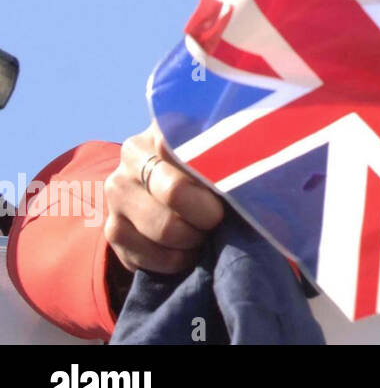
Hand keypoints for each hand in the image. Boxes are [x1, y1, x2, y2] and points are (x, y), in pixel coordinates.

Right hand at [104, 123, 224, 274]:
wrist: (181, 199)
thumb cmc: (219, 173)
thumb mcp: (229, 155)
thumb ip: (235, 156)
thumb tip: (259, 172)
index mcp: (165, 128)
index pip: (186, 146)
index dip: (216, 174)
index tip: (232, 186)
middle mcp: (133, 155)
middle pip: (176, 192)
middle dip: (208, 215)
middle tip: (219, 218)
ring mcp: (117, 191)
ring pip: (164, 229)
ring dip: (193, 241)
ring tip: (204, 235)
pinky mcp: (111, 227)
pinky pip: (147, 256)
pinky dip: (175, 260)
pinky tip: (187, 251)